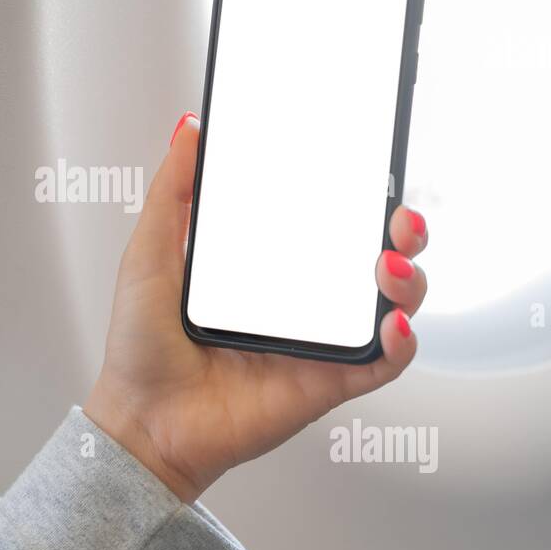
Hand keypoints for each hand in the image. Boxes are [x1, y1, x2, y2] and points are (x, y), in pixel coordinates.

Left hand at [84, 112, 427, 502]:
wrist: (141, 419)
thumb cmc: (142, 345)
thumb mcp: (150, 253)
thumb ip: (173, 192)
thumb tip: (191, 130)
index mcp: (269, 266)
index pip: (329, 221)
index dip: (360, 194)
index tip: (373, 165)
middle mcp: (302, 301)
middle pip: (376, 257)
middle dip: (404, 231)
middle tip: (398, 217)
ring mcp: (319, 341)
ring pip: (392, 304)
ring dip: (409, 279)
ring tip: (390, 264)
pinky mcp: (328, 382)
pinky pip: (383, 362)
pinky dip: (400, 342)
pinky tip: (391, 322)